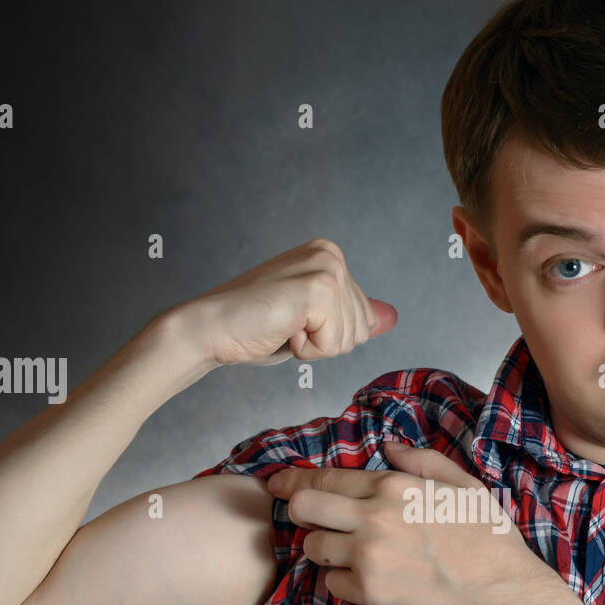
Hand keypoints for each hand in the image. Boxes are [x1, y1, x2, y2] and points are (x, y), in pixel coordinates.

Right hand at [166, 237, 397, 366]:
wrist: (212, 329)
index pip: (363, 319)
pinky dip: (307, 350)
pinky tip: (282, 330)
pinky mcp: (319, 289)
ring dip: (315, 346)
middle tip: (285, 325)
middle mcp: (331, 254)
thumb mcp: (314, 323)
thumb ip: (352, 317)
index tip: (293, 321)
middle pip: (362, 329)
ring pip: (351, 338)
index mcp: (331, 257)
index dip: (328, 335)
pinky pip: (334, 344)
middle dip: (325, 341)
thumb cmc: (255, 327)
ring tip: (282, 326)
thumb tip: (392, 317)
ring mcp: (326, 268)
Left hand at [266, 440, 547, 604]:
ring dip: (324, 549)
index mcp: (392, 487)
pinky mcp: (369, 592)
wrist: (501, 595)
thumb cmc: (489, 540)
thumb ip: (422, 461)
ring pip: (312, 548)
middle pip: (302, 509)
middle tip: (307, 519)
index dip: (292, 480)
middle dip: (298, 512)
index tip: (276, 483)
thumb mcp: (464, 485)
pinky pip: (331, 584)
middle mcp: (371, 518)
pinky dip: (342, 581)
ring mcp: (366, 557)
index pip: (324, 479)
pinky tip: (366, 579)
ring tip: (347, 553)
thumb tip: (388, 446)